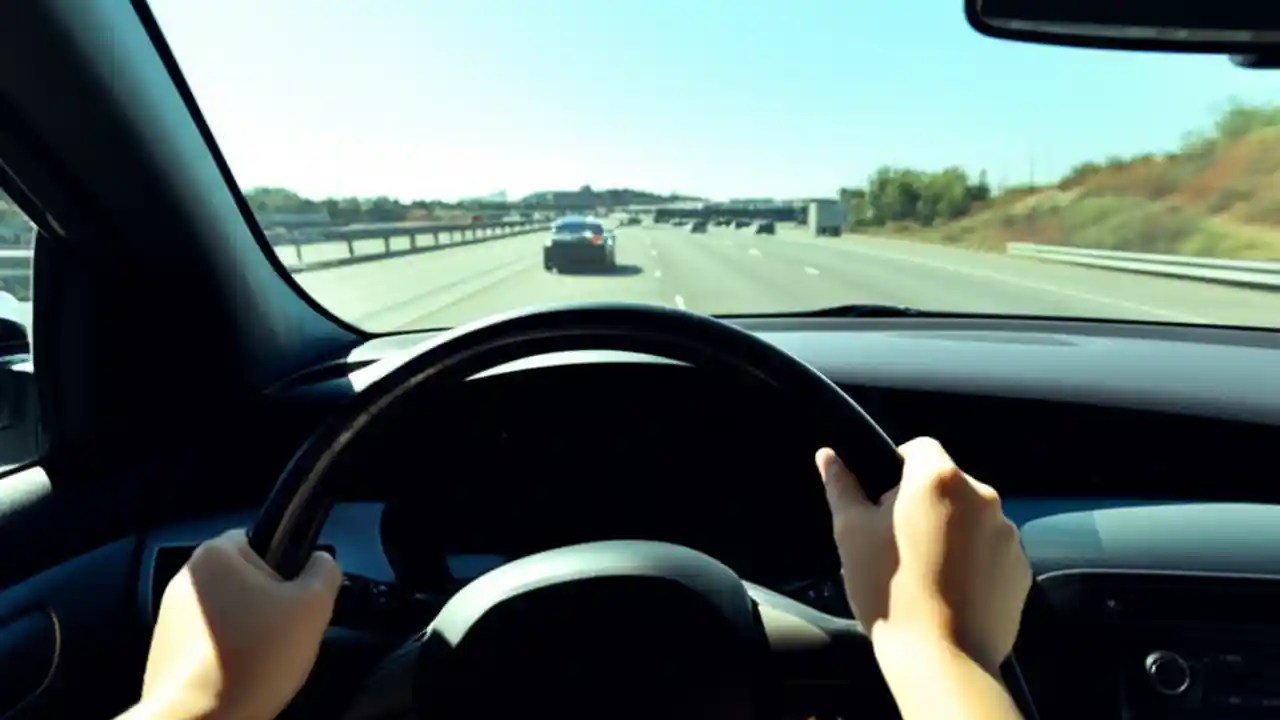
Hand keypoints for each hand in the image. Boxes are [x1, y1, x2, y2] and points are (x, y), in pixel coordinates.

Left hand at [132, 529, 340, 719]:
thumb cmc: (254, 657)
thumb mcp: (314, 606)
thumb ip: (325, 571)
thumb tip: (321, 562)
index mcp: (215, 553)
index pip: (262, 538)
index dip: (288, 565)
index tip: (297, 597)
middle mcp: (185, 577)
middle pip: (246, 579)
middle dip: (269, 602)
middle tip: (288, 631)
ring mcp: (169, 616)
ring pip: (229, 612)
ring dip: (248, 630)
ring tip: (264, 659)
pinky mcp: (164, 651)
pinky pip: (210, 642)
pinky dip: (227, 653)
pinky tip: (241, 675)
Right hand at [816, 437, 1030, 673]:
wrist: (941, 657)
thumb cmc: (889, 591)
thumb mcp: (851, 534)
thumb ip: (841, 487)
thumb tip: (828, 456)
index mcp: (938, 479)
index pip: (918, 448)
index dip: (897, 469)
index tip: (884, 503)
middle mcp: (982, 497)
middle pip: (947, 485)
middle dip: (925, 505)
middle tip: (899, 544)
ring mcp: (1007, 533)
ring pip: (971, 519)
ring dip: (952, 533)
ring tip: (927, 573)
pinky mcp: (1021, 568)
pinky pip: (991, 552)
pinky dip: (974, 562)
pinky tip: (951, 591)